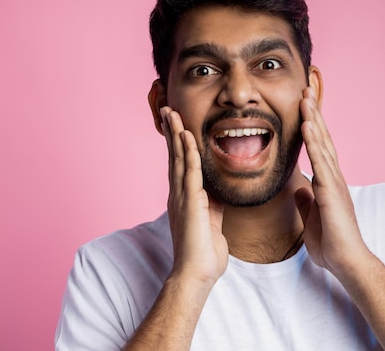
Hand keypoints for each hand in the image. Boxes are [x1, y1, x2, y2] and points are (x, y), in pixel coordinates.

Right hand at [160, 107, 228, 285]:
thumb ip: (212, 203)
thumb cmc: (204, 251)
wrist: (197, 273)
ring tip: (172, 113)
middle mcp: (178, 193)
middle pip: (173, 156)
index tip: (176, 123)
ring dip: (175, 134)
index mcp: (183, 197)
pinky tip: (187, 136)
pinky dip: (188, 152)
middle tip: (166, 110)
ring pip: (177, 158)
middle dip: (170, 132)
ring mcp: (182, 197)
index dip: (177, 142)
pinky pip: (190, 172)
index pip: (179, 163)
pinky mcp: (190, 202)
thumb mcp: (211, 220)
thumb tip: (218, 192)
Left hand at [295, 87, 371, 276]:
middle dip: (313, 113)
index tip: (304, 106)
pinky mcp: (332, 191)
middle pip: (322, 137)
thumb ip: (307, 202)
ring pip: (323, 143)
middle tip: (305, 88)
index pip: (318, 147)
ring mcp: (334, 182)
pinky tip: (306, 125)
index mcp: (327, 182)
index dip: (311, 125)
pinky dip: (313, 142)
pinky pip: (321, 162)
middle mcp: (333, 176)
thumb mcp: (312, 218)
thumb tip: (301, 190)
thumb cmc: (333, 243)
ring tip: (305, 97)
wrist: (346, 261)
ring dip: (313, 119)